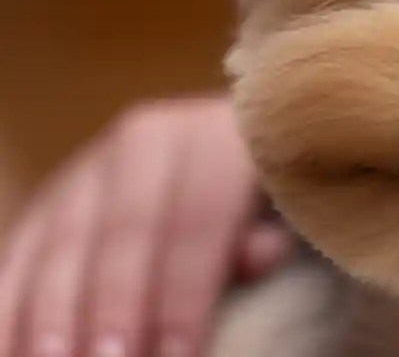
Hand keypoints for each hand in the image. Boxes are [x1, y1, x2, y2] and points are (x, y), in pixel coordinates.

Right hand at [0, 97, 291, 356]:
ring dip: (52, 313)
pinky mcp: (58, 195)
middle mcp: (152, 138)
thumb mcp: (296, 210)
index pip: (198, 224)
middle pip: (125, 233)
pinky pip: (26, 247)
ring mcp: (97, 164)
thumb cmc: (286, 205)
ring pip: (65, 241)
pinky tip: (7, 347)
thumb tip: (257, 253)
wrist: (241, 161)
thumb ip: (278, 232)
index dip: (184, 296)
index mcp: (223, 137)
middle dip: (114, 309)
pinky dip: (12, 301)